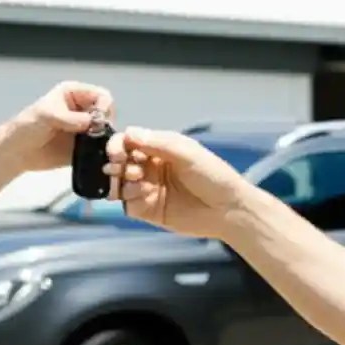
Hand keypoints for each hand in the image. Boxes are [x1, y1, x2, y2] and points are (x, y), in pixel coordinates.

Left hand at [8, 81, 113, 171]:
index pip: (102, 96)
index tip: (98, 121)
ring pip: (107, 132)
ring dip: (105, 140)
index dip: (104, 107)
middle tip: (95, 136)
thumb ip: (71, 118)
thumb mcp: (47, 116)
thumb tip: (96, 123)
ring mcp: (85, 129)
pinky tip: (94, 156)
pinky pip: (100, 149)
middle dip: (106, 125)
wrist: (16, 152)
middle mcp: (83, 110)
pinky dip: (101, 153)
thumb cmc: (26, 126)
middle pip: (108, 114)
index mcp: (75, 94)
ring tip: (94, 148)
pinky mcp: (84, 147)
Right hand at [104, 127, 250, 239]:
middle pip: (120, 163)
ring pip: (120, 184)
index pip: (129, 142)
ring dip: (120, 181)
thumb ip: (157, 143)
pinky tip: (142, 195)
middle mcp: (150, 167)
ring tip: (136, 180)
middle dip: (116, 164)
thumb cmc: (213, 175)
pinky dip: (129, 199)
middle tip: (120, 167)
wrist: (228, 209)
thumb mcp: (187, 152)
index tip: (117, 152)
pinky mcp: (149, 210)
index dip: (118, 145)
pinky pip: (128, 204)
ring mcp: (148, 189)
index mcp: (159, 149)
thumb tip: (129, 133)